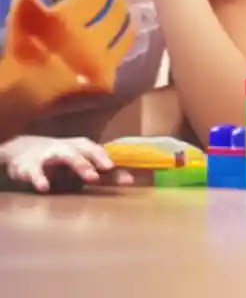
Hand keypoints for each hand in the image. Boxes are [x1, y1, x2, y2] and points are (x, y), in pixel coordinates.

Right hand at [1, 136, 130, 192]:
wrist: (23, 151)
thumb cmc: (62, 161)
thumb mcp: (83, 165)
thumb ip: (105, 174)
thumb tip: (132, 180)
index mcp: (82, 147)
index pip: (97, 151)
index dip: (108, 160)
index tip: (120, 173)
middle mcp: (68, 148)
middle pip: (82, 151)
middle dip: (93, 162)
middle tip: (100, 176)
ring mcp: (48, 155)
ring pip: (64, 156)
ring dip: (78, 164)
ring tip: (89, 178)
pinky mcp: (29, 166)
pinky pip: (34, 171)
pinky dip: (39, 178)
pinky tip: (44, 187)